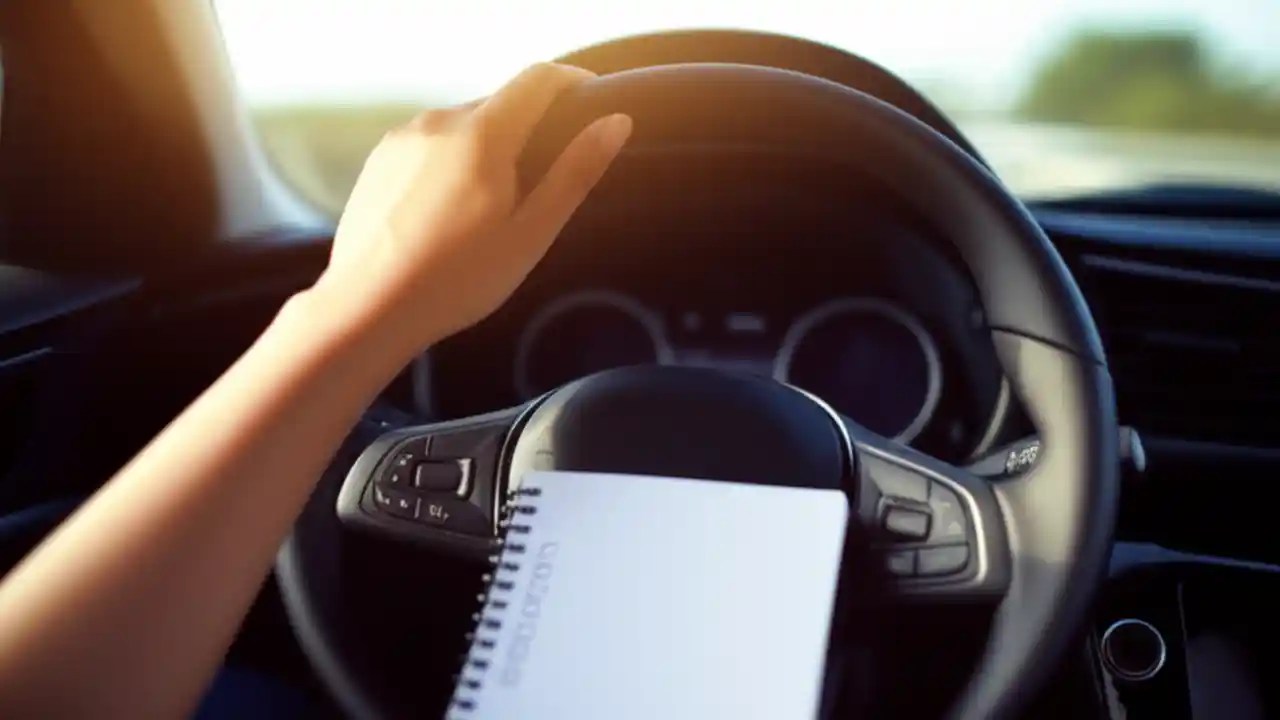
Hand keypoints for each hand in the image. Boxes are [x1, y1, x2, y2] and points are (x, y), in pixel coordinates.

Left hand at [312, 63, 630, 357]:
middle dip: (528, 129)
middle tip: (541, 184)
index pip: (537, 79)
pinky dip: (451, 163)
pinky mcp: (379, 160)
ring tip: (490, 209)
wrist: (368, 308)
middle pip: (499, 104)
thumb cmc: (456, 281)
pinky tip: (449, 214)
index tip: (590, 101)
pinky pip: (430, 145)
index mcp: (481, 135)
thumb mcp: (530, 233)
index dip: (571, 82)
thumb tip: (615, 124)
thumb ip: (574, 173)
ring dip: (487, 148)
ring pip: (462, 126)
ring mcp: (402, 138)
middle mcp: (438, 122)